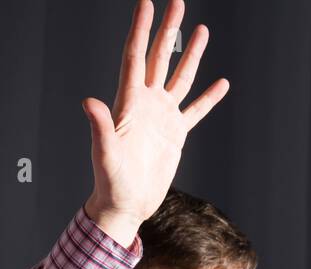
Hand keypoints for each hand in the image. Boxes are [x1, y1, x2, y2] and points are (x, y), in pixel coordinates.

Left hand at [82, 0, 229, 246]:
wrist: (125, 205)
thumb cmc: (109, 184)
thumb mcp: (104, 155)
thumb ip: (100, 128)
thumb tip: (89, 102)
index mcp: (128, 104)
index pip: (134, 57)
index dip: (141, 29)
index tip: (147, 3)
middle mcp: (145, 104)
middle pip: (158, 58)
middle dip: (167, 30)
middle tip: (177, 1)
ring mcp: (162, 117)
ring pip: (179, 78)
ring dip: (190, 55)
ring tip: (201, 30)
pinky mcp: (175, 134)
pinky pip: (195, 110)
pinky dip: (208, 98)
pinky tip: (221, 83)